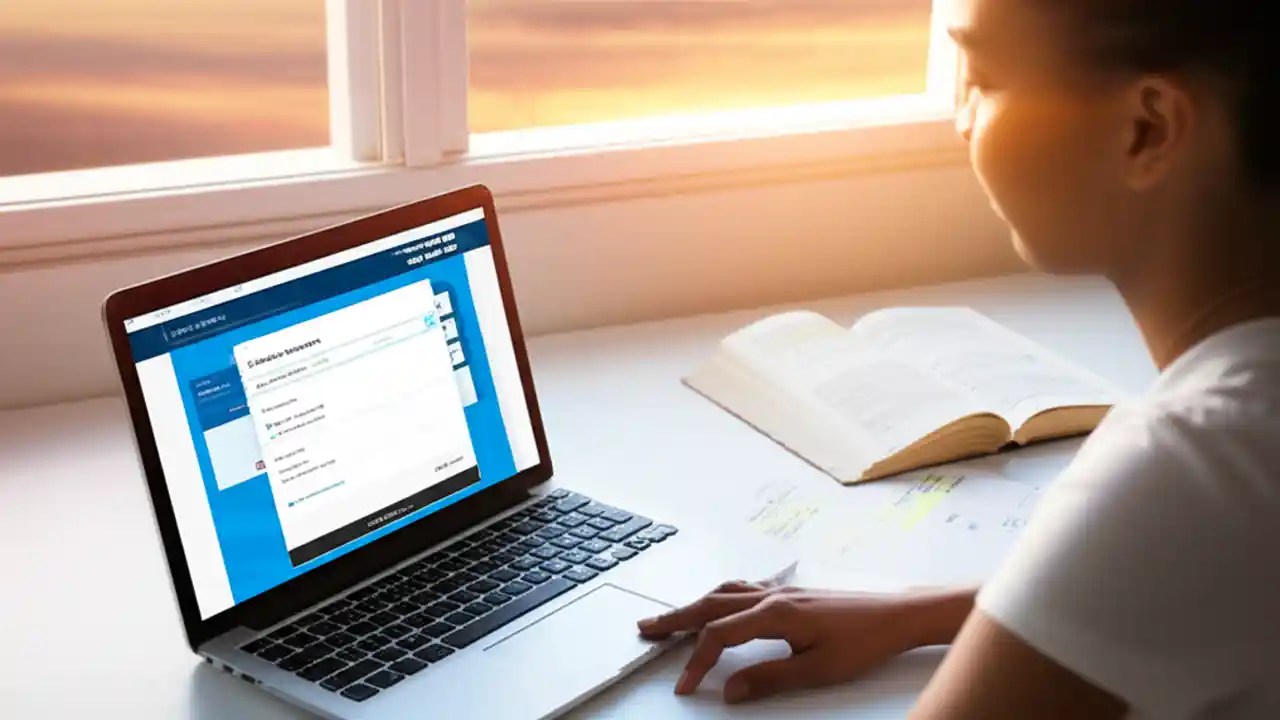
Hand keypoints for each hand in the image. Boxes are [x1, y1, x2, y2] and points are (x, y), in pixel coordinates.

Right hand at [637, 580, 972, 703]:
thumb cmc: (864, 641)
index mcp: (776, 614)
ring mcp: (781, 591)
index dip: (697, 661)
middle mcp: (772, 597)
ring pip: (724, 592)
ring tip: (671, 617)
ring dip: (694, 604)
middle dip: (676, 619)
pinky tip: (717, 603)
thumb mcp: (817, 670)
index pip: (720, 636)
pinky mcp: (791, 593)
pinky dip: (719, 596)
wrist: (897, 615)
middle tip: (645, 629)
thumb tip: (729, 690)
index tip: (684, 685)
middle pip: (711, 605)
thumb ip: (769, 679)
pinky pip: (742, 589)